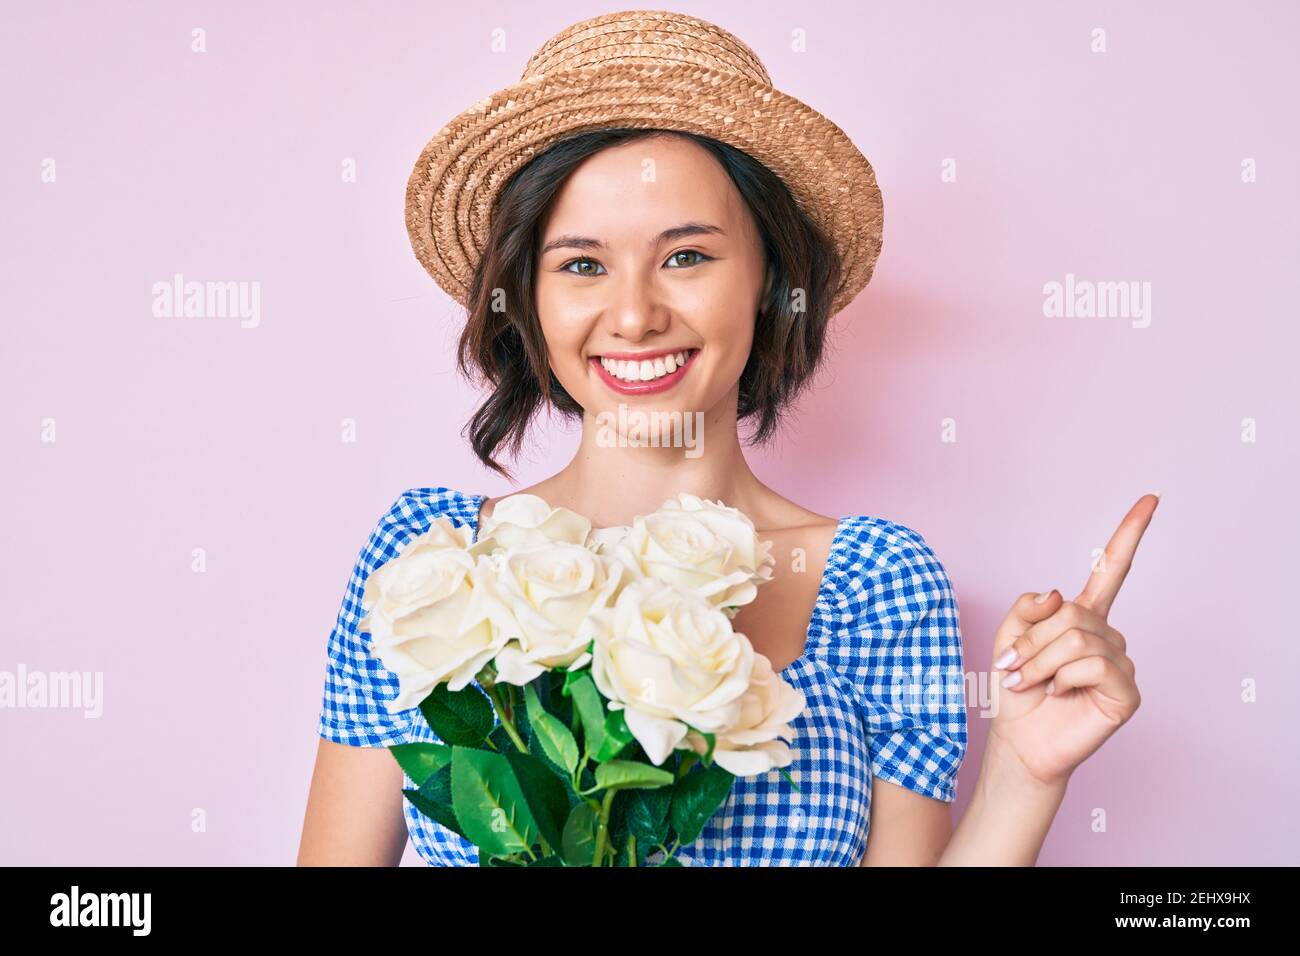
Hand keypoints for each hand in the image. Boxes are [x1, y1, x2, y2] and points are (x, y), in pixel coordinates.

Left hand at [986, 494, 1158, 788]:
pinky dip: (1061, 679)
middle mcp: (1108, 635)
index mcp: (1083, 615)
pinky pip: (1090, 665)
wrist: (1019, 740)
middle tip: (1015, 668)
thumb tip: (1060, 593)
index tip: (1151, 498)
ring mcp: (1121, 662)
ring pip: (1076, 638)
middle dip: (1031, 640)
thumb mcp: (1008, 637)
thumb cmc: (1017, 689)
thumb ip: (1028, 607)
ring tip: (1031, 684)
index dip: (1130, 533)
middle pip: (1070, 612)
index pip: (1111, 568)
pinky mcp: (1126, 691)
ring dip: (1040, 662)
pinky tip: (1059, 695)